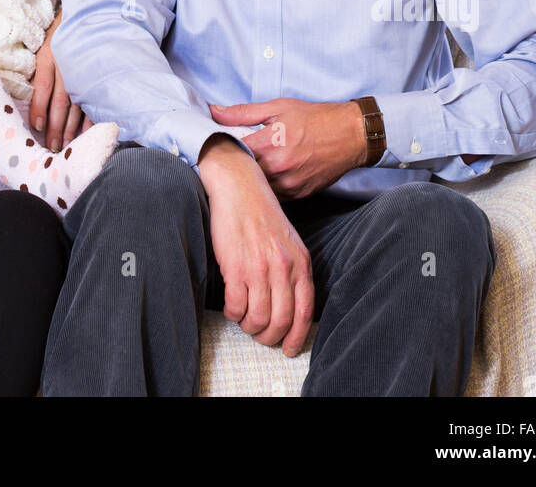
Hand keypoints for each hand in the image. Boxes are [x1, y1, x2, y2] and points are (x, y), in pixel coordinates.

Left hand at [29, 10, 84, 151]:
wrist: (91, 11)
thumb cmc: (61, 32)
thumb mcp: (45, 43)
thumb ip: (39, 66)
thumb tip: (27, 95)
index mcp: (51, 55)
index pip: (44, 85)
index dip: (40, 107)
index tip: (36, 126)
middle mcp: (68, 63)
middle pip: (62, 100)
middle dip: (56, 126)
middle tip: (52, 146)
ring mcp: (86, 68)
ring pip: (79, 102)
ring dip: (72, 126)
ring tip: (66, 144)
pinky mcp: (98, 71)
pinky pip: (95, 97)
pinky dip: (91, 116)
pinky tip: (88, 131)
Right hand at [198, 135, 313, 354]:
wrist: (238, 186)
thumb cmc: (261, 215)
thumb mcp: (288, 243)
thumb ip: (293, 272)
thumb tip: (291, 309)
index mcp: (300, 263)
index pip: (305, 312)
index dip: (296, 337)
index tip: (288, 349)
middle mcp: (283, 268)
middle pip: (281, 321)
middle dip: (269, 336)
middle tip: (259, 334)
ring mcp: (259, 268)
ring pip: (258, 319)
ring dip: (249, 326)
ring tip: (244, 319)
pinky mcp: (235, 266)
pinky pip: (236, 306)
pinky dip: (232, 313)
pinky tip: (231, 306)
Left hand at [209, 98, 367, 198]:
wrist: (350, 135)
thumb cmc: (315, 118)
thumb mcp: (277, 107)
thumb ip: (242, 113)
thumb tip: (214, 112)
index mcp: (270, 144)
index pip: (232, 153)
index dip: (219, 150)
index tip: (212, 147)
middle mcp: (278, 168)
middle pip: (241, 174)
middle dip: (232, 167)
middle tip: (224, 159)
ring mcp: (289, 185)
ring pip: (256, 189)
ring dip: (247, 181)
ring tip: (242, 170)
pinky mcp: (298, 195)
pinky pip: (273, 197)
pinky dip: (265, 189)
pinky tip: (262, 178)